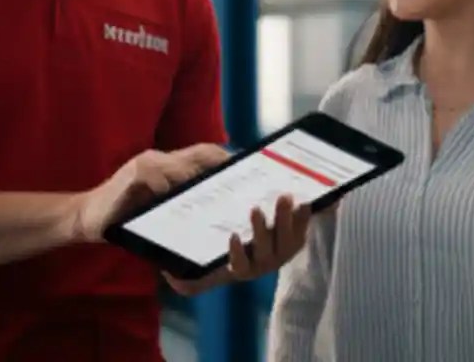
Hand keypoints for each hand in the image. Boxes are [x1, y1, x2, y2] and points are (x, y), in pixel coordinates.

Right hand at [70, 143, 229, 242]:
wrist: (85, 216)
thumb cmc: (125, 214)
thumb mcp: (156, 204)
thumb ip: (179, 198)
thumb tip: (214, 206)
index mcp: (166, 164)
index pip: (203, 153)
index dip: (226, 159)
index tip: (248, 171)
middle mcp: (158, 158)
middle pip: (199, 155)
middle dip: (222, 166)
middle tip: (243, 183)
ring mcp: (144, 164)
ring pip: (181, 167)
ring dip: (200, 181)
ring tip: (220, 197)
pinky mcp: (132, 176)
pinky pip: (156, 178)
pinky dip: (169, 188)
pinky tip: (180, 204)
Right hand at [163, 194, 312, 295]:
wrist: (250, 244)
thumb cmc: (224, 254)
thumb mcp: (207, 267)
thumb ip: (190, 276)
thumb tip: (169, 275)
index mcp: (241, 268)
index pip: (240, 266)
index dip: (238, 254)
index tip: (233, 236)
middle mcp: (262, 265)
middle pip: (266, 251)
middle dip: (261, 230)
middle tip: (255, 209)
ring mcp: (281, 254)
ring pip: (287, 241)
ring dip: (285, 220)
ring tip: (283, 197)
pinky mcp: (295, 243)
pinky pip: (302, 232)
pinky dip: (304, 218)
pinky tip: (305, 201)